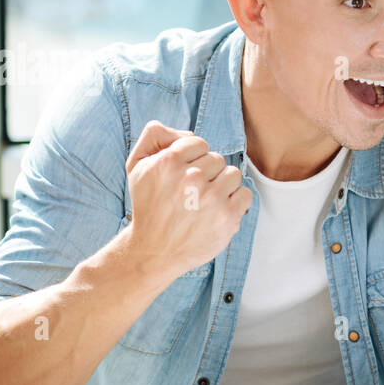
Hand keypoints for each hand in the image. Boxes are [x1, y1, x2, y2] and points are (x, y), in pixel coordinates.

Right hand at [123, 120, 252, 281]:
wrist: (154, 250)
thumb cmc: (149, 206)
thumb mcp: (137, 166)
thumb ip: (154, 136)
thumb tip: (190, 134)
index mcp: (169, 161)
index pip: (199, 143)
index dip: (193, 159)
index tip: (184, 176)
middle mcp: (191, 177)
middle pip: (217, 158)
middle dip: (208, 173)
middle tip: (192, 193)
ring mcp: (211, 198)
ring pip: (233, 174)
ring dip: (223, 187)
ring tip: (206, 202)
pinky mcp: (227, 216)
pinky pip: (246, 194)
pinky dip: (236, 203)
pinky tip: (218, 212)